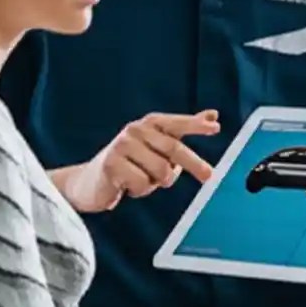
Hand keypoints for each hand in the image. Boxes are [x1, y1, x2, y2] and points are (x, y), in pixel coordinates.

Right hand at [63, 110, 220, 212]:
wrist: (89, 183)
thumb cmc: (130, 163)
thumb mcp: (157, 146)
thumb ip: (183, 131)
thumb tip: (213, 115)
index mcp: (149, 123)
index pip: (176, 123)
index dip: (196, 124)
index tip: (216, 127)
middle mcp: (136, 130)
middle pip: (173, 149)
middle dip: (194, 164)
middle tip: (210, 176)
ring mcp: (122, 146)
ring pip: (161, 172)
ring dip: (157, 183)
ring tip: (142, 180)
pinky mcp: (111, 164)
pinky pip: (142, 184)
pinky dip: (140, 191)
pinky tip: (126, 186)